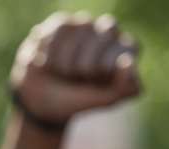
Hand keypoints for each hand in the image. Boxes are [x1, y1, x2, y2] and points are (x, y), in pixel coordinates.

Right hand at [11, 13, 140, 126]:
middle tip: (79, 79)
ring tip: (62, 74)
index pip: (124, 49)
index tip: (96, 82)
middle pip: (104, 37)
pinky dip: (50, 52)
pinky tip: (47, 64)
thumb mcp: (103, 101)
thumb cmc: (77, 101)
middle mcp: (109, 33)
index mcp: (126, 50)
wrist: (39, 103)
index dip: (106, 68)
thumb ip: (125, 87)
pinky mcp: (63, 24)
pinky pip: (61, 28)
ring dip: (65, 63)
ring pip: (81, 32)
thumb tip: (129, 62)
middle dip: (85, 66)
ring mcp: (86, 26)